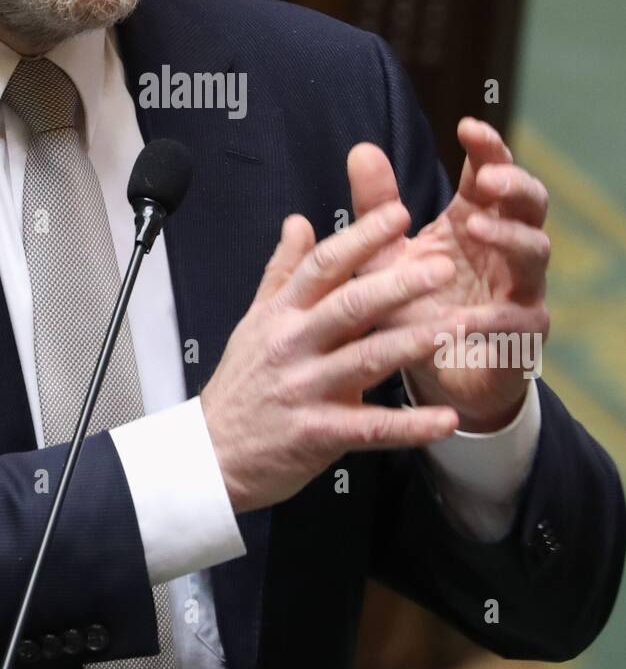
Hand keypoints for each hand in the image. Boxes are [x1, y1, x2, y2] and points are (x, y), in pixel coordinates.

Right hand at [200, 202, 459, 513]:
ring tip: (457, 326)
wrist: (212, 454)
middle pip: (349, 306)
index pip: (324, 265)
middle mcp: (293, 344)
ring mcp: (306, 390)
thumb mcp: (255, 320)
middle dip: (398, 285)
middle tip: (442, 266)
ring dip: (413, 343)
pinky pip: (371, 429)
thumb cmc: (242, 383)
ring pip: (365, 360)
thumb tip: (298, 221)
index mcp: (282, 313)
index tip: (400, 214)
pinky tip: (447, 419)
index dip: (362, 238)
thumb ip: (282, 270)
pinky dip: (410, 426)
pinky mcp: (319, 434)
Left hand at [347, 117, 550, 432]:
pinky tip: (468, 312)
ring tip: (475, 227)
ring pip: (536, 251)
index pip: (491, 174)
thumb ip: (376, 208)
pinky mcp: (522, 334)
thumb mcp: (385, 255)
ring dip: (509, 237)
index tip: (466, 126)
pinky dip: (494, 314)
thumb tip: (361, 148)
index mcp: (474, 220)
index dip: (487, 148)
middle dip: (514, 185)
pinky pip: (521, 318)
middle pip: (530, 204)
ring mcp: (520, 288)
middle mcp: (504, 248)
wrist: (428, 373)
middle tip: (487, 178)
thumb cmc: (411, 305)